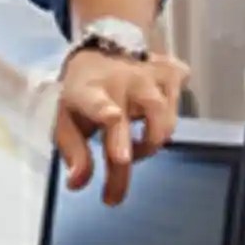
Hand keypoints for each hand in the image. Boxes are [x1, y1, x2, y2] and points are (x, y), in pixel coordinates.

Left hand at [55, 50, 189, 204]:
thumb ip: (74, 152)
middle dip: (123, 158)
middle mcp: (120, 80)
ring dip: (150, 142)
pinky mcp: (173, 72)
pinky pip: (178, 106)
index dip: (105, 110)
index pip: (96, 100)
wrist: (104, 46)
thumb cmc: (83, 91)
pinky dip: (166, 120)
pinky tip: (150, 116)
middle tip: (112, 198)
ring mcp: (150, 74)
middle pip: (131, 123)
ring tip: (135, 147)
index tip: (113, 117)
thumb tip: (77, 184)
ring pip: (163, 119)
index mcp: (88, 90)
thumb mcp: (67, 118)